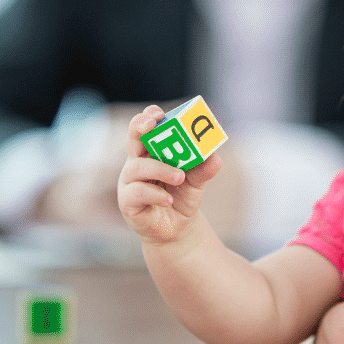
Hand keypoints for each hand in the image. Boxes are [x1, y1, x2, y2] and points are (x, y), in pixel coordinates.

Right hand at [38, 103, 243, 236]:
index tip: (158, 113)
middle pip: (133, 138)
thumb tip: (216, 157)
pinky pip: (136, 192)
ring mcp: (129, 182)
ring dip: (159, 168)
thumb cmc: (183, 197)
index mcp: (152, 150)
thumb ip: (204, 168)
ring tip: (180, 177)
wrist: (178, 230)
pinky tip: (169, 200)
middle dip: (140, 127)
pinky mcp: (128, 202)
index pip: (145, 127)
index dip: (148, 116)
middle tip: (153, 124)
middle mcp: (137, 162)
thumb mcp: (197, 181)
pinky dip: (155, 194)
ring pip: (137, 166)